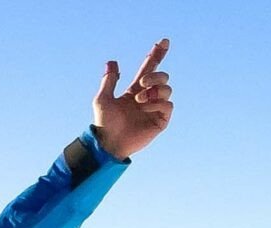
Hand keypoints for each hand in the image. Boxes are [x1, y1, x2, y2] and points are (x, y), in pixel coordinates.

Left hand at [93, 39, 173, 158]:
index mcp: (135, 90)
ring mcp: (155, 108)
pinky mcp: (160, 120)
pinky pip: (168, 105)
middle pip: (162, 76)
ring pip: (167, 89)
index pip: (149, 68)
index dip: (157, 55)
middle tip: (141, 83)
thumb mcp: (102, 99)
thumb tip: (112, 61)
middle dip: (154, 75)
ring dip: (154, 90)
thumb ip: (109, 81)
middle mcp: (147, 97)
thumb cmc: (103, 123)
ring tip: (139, 99)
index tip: (164, 41)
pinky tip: (145, 108)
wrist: (108, 143)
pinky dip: (157, 103)